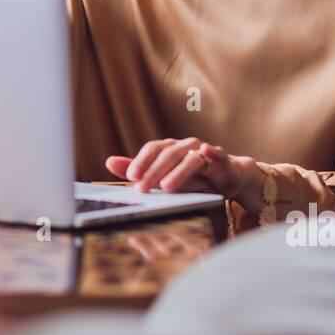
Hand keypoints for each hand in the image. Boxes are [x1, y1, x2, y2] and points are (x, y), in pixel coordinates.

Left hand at [106, 138, 260, 204]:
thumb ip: (139, 170)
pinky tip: (206, 151)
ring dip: (178, 172)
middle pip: (168, 154)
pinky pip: (218, 154)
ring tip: (166, 187)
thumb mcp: (163, 176)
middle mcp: (186, 146)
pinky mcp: (223, 161)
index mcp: (170, 148)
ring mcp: (204, 152)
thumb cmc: (191, 178)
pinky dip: (213, 152)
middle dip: (154, 172)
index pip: (153, 149)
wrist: (225, 178)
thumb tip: (110, 162)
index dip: (142, 161)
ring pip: (190, 158)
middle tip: (142, 188)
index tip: (131, 177)